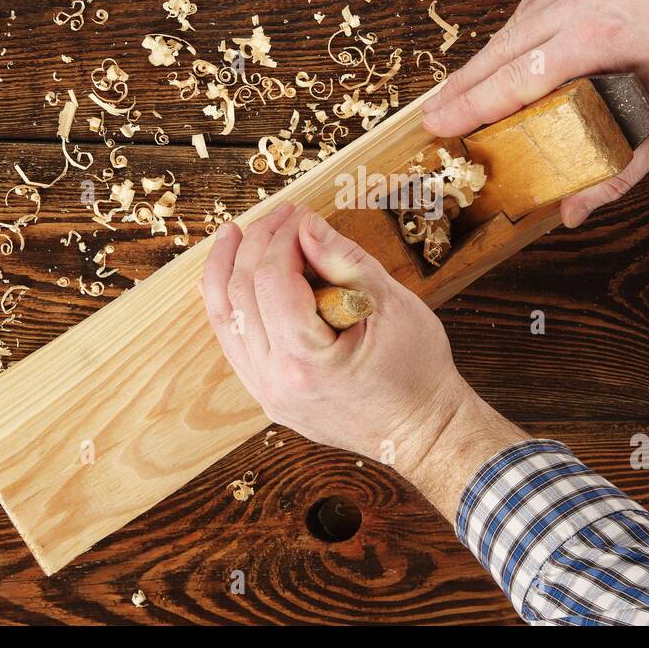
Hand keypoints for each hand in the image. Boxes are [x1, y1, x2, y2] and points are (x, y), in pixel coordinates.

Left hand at [199, 203, 526, 515]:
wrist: (423, 431)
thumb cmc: (418, 372)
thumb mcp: (392, 305)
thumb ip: (345, 261)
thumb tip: (306, 226)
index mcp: (307, 362)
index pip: (273, 281)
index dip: (282, 239)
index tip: (300, 215)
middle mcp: (275, 382)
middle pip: (241, 296)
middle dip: (256, 246)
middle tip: (279, 216)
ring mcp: (267, 394)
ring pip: (225, 320)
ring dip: (227, 271)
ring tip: (234, 235)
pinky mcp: (267, 395)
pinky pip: (234, 343)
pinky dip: (229, 305)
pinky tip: (230, 277)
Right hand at [422, 0, 648, 226]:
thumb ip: (616, 173)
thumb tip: (572, 212)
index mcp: (602, 35)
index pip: (518, 75)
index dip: (474, 103)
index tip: (441, 123)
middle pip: (505, 48)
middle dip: (465, 85)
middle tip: (433, 117)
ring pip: (516, 24)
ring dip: (487, 59)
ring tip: (460, 94)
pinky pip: (536, 5)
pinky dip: (514, 34)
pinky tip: (502, 58)